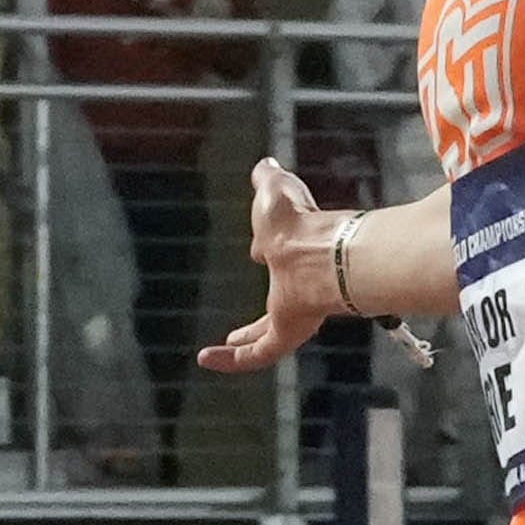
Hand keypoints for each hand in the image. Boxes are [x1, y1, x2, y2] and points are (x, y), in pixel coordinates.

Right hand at [206, 157, 351, 371]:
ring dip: (245, 342)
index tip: (257, 252)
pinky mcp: (288, 333)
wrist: (317, 253)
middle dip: (263, 312)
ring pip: (268, 335)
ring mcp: (294, 313)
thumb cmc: (300, 221)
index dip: (267, 253)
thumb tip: (264, 164)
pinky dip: (232, 360)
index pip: (282, 256)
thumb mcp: (274, 190)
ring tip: (224, 349)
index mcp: (295, 252)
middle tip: (243, 325)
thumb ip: (268, 177)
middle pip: (279, 304)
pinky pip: (258, 355)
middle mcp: (298, 286)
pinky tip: (207, 359)